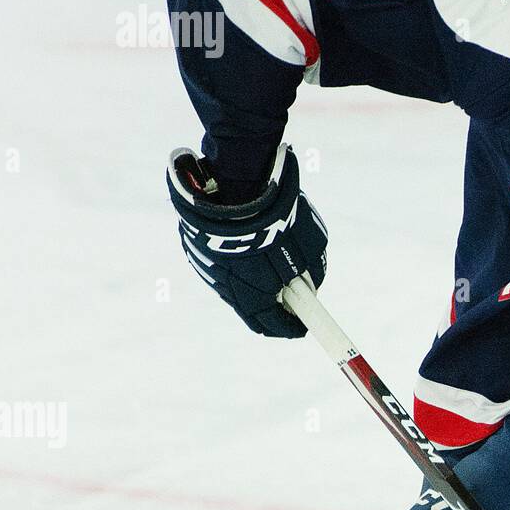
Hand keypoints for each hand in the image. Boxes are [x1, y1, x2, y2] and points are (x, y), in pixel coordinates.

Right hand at [166, 143, 327, 337]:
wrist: (235, 182)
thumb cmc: (279, 215)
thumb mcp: (310, 244)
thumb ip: (313, 271)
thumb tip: (312, 288)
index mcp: (253, 293)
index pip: (273, 325)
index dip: (290, 328)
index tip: (302, 328)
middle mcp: (226, 288)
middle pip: (251, 312)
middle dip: (271, 311)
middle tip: (289, 306)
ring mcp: (208, 269)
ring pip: (233, 290)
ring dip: (252, 287)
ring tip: (271, 276)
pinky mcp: (196, 251)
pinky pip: (221, 268)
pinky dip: (237, 267)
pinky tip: (249, 254)